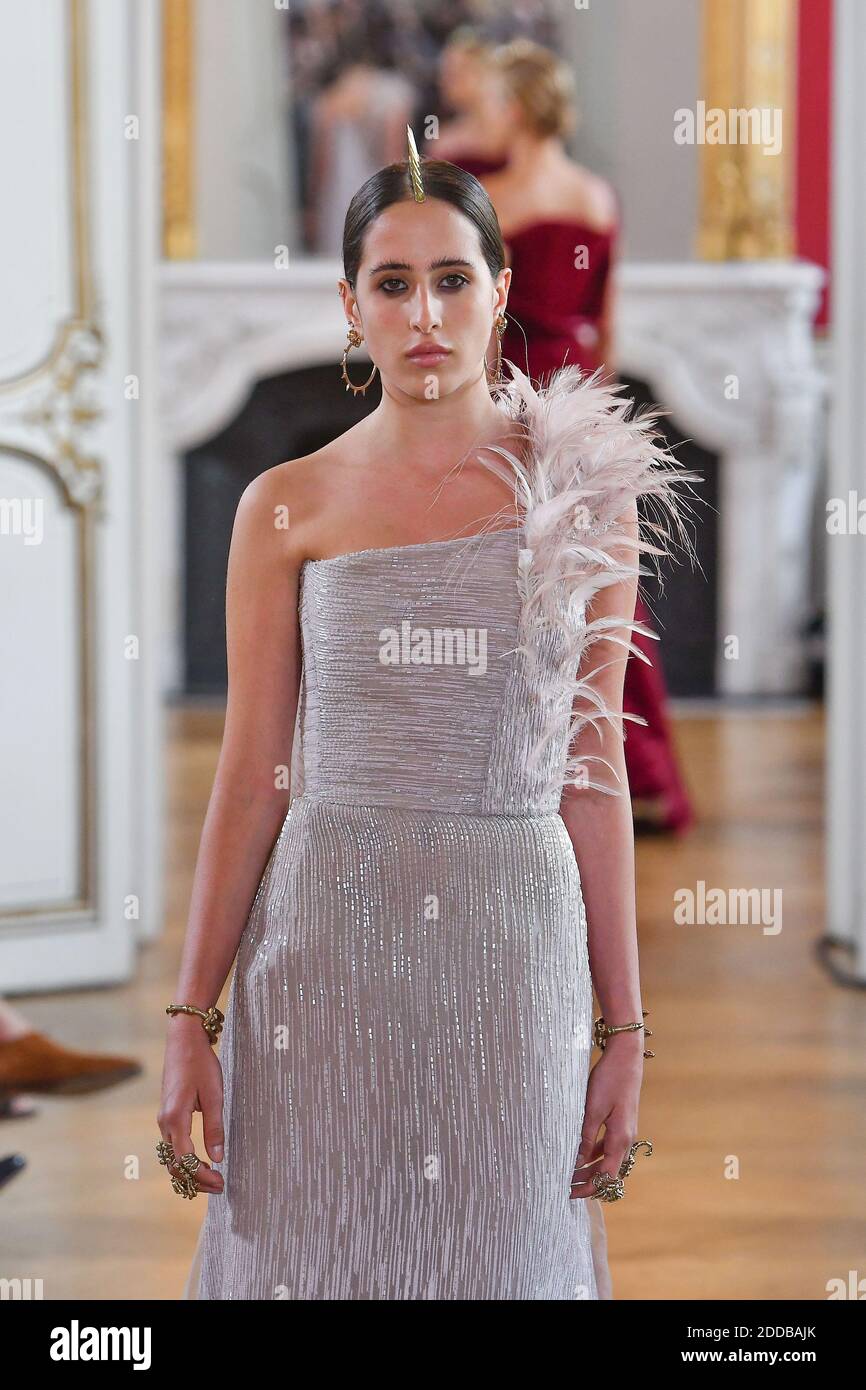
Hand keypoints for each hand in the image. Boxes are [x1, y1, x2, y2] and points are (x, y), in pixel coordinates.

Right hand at [157, 1018, 224, 1195]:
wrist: (184, 1039)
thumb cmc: (200, 1064)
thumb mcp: (214, 1095)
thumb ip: (214, 1127)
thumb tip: (218, 1158)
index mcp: (175, 1119)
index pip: (186, 1161)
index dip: (202, 1176)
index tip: (221, 1182)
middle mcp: (164, 1123)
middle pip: (175, 1165)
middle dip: (195, 1180)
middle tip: (219, 1186)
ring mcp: (163, 1119)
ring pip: (171, 1157)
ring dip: (189, 1171)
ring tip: (211, 1178)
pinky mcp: (167, 1114)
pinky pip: (171, 1145)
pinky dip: (184, 1159)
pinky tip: (199, 1162)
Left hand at [569, 1035, 643, 1199]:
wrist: (625, 1056)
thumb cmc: (609, 1080)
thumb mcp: (592, 1109)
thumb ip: (585, 1136)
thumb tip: (576, 1161)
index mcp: (620, 1139)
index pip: (606, 1176)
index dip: (588, 1188)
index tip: (569, 1194)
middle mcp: (625, 1139)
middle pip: (607, 1171)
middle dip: (587, 1181)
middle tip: (564, 1186)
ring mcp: (623, 1130)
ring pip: (606, 1158)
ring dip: (589, 1167)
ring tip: (567, 1172)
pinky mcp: (619, 1121)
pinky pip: (605, 1145)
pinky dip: (592, 1152)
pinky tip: (578, 1151)